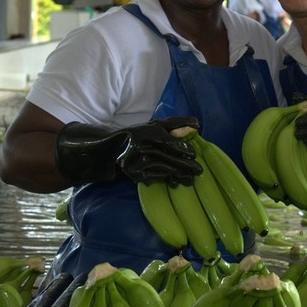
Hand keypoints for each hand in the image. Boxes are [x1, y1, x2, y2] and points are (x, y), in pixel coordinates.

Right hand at [55, 116, 202, 185]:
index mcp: (148, 130)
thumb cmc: (136, 136)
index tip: (193, 152)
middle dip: (184, 163)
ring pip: (162, 167)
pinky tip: (176, 182)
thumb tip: (197, 124)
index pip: (166, 136)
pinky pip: (153, 176)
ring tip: (192, 179)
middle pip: (166, 154)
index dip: (179, 145)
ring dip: (178, 174)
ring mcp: (137, 158)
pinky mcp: (133, 171)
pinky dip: (165, 179)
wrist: (106, 150)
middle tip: (199, 170)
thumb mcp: (153, 126)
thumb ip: (173, 125)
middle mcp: (141, 142)